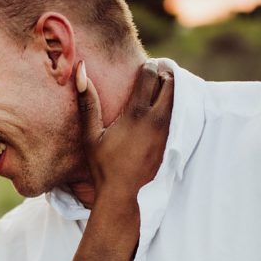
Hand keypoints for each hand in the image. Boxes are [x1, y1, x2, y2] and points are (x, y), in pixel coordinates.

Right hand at [76, 59, 172, 208]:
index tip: (144, 66)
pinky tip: (164, 108)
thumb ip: (88, 102)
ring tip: (161, 87)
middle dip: (164, 74)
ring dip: (171, 89)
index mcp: (137, 113)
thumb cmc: (103, 165)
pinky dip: (174, 106)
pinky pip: (179, 115)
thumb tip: (81, 69)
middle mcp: (157, 120)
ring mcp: (168, 132)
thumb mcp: (91, 135)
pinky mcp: (172, 143)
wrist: (123, 194)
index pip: (150, 75)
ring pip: (178, 98)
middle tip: (156, 73)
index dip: (148, 67)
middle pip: (170, 83)